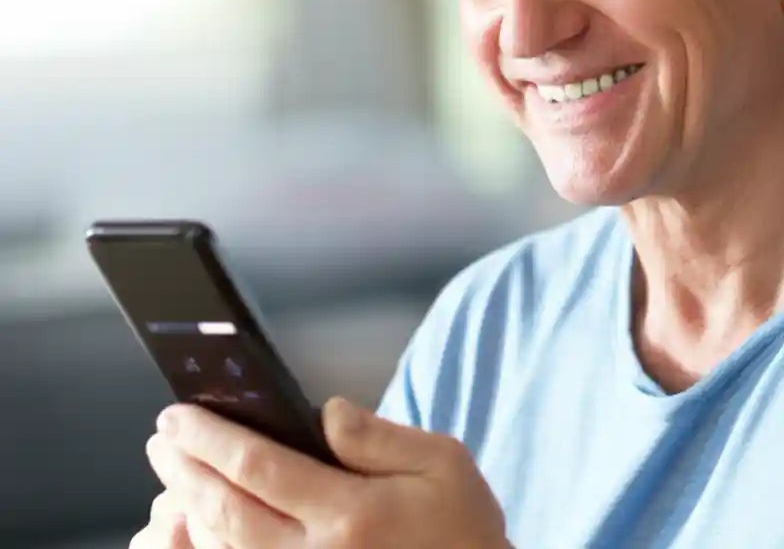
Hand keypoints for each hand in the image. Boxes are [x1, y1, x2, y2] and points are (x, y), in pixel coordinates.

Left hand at [131, 397, 510, 547]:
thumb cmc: (462, 529)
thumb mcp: (443, 464)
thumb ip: (378, 435)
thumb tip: (322, 413)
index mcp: (353, 513)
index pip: (259, 467)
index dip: (211, 438)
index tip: (181, 415)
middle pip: (226, 510)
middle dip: (185, 469)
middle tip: (163, 438)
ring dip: (187, 509)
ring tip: (174, 475)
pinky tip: (198, 526)